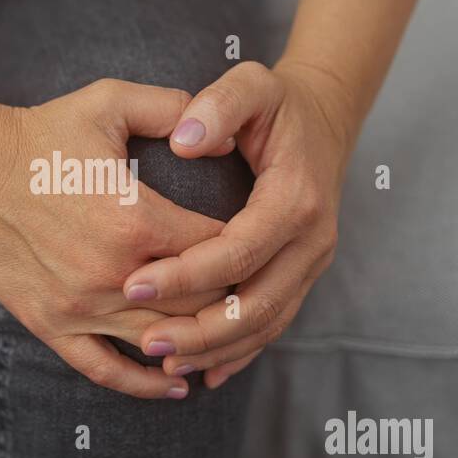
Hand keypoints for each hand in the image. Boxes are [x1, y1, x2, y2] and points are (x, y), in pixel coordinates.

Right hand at [0, 80, 230, 398]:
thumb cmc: (41, 134)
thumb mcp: (109, 103)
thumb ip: (173, 109)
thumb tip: (227, 136)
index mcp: (136, 220)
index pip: (217, 248)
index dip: (244, 246)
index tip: (257, 241)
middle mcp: (113, 273)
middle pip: (199, 302)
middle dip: (229, 295)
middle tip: (250, 287)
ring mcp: (81, 307)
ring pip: (162, 339)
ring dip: (198, 341)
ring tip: (226, 336)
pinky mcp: (53, 325)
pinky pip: (105, 368)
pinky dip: (144, 383)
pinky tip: (175, 385)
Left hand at [121, 60, 357, 388]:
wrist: (324, 119)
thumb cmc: (276, 103)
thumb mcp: (252, 85)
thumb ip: (219, 104)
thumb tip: (184, 139)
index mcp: (295, 199)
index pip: (238, 250)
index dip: (186, 272)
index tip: (134, 284)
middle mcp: (312, 241)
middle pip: (257, 303)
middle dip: (200, 329)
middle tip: (145, 343)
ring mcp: (310, 265)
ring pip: (266, 324)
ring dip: (216, 349)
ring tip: (163, 364)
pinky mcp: (301, 278)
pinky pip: (272, 326)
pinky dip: (237, 353)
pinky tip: (199, 373)